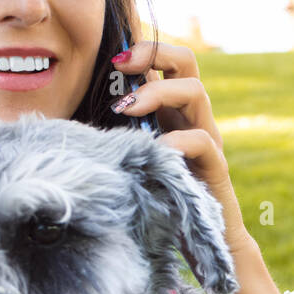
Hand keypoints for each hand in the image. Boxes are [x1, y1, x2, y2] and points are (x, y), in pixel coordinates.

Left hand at [109, 40, 255, 259]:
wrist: (201, 243)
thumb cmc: (158, 200)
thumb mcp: (133, 158)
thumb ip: (119, 134)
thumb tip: (77, 116)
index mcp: (173, 112)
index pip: (168, 63)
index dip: (144, 51)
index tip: (114, 59)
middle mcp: (193, 119)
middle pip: (187, 63)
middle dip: (154, 54)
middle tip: (120, 66)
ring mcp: (208, 140)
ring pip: (197, 93)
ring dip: (158, 93)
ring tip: (127, 109)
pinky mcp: (215, 168)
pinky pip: (202, 141)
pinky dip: (177, 140)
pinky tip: (154, 150)